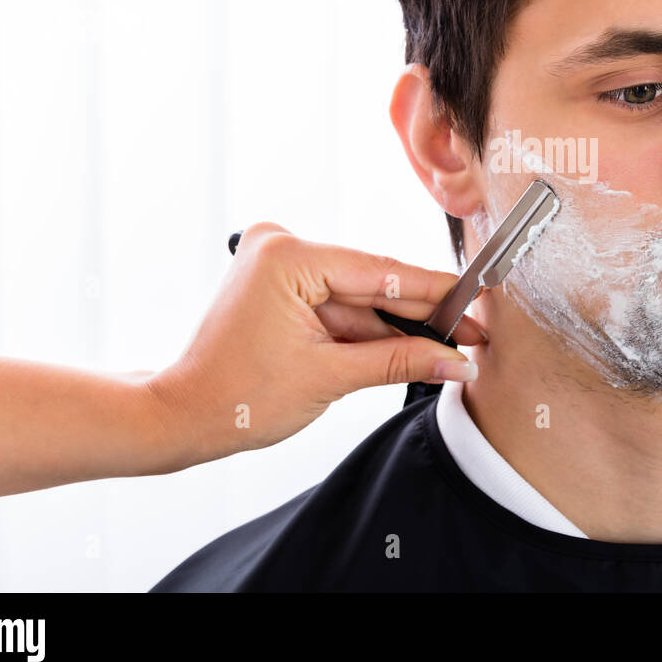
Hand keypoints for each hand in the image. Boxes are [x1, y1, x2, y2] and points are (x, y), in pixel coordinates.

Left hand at [146, 222, 484, 467]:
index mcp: (288, 256)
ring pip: (358, 296)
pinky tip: (407, 347)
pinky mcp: (278, 282)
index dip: (437, 293)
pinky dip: (365, 329)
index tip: (477, 303)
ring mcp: (278, 263)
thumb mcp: (331, 377)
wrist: (184, 416)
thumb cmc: (237, 398)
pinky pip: (336, 303)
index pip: (382, 272)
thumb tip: (454, 360)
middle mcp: (281, 246)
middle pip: (372, 282)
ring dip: (395, 326)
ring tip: (445, 348)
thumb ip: (400, 361)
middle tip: (471, 333)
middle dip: (421, 314)